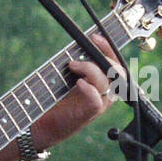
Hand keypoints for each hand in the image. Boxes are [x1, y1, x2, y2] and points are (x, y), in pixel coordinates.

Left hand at [32, 33, 120, 148]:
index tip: (94, 36)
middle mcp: (105, 93)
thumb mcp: (67, 76)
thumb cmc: (55, 100)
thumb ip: (77, 62)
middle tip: (83, 51)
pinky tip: (78, 83)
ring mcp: (99, 104)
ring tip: (72, 65)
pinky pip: (96, 100)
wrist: (43, 124)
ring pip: (107, 83)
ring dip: (91, 69)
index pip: (115, 62)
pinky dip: (89, 89)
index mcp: (104, 82)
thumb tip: (77, 42)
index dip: (108, 48)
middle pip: (118, 72)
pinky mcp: (88, 115)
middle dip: (103, 57)